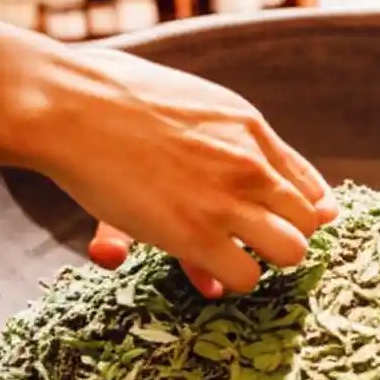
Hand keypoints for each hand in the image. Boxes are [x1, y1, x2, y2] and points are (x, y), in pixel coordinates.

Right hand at [30, 47, 336, 294]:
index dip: (297, 213)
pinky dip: (230, 281)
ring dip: (263, 261)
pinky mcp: (196, 235)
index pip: (309, 184)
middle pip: (309, 221)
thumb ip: (205, 141)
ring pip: (291, 252)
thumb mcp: (181, 103)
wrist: (70, 104)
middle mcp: (251, 164)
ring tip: (230, 258)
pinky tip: (204, 271)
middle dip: (283, 237)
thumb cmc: (111, 98)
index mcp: (251, 127)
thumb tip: (199, 181)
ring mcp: (227, 200)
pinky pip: (245, 276)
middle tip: (247, 244)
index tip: (274, 224)